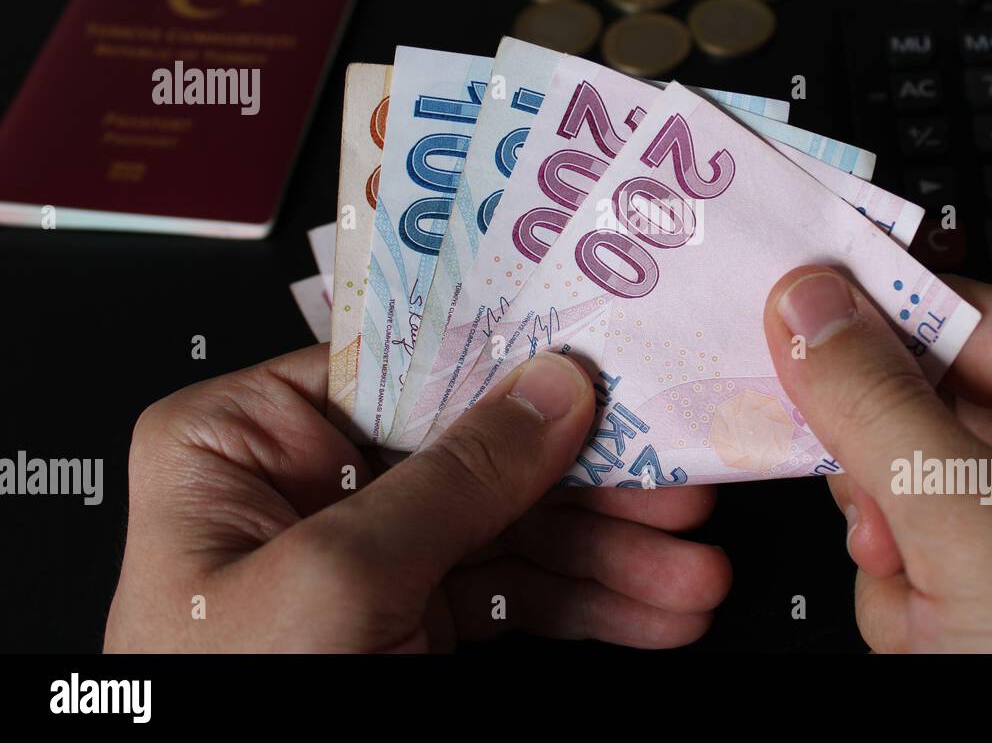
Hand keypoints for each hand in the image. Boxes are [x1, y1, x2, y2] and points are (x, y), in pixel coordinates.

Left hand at [105, 346, 729, 651]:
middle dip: (589, 485)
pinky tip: (648, 611)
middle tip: (674, 490)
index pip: (404, 369)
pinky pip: (514, 590)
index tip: (609, 371)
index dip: (515, 370)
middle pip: (478, 450)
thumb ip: (454, 479)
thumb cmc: (223, 704)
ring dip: (610, 554)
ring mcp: (364, 555)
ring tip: (687, 574)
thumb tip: (551, 390)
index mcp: (245, 441)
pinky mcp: (406, 618)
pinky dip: (586, 605)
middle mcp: (305, 484)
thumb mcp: (337, 582)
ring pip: (513, 525)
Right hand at [764, 267, 991, 651]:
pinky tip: (949, 646)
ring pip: (902, 490)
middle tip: (902, 532)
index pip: (964, 311)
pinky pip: (912, 556)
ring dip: (899, 560)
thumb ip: (880, 405)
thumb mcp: (984, 532)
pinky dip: (910, 608)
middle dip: (894, 488)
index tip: (780, 312)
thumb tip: (808, 304)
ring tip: (948, 620)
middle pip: (922, 407)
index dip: (868, 317)